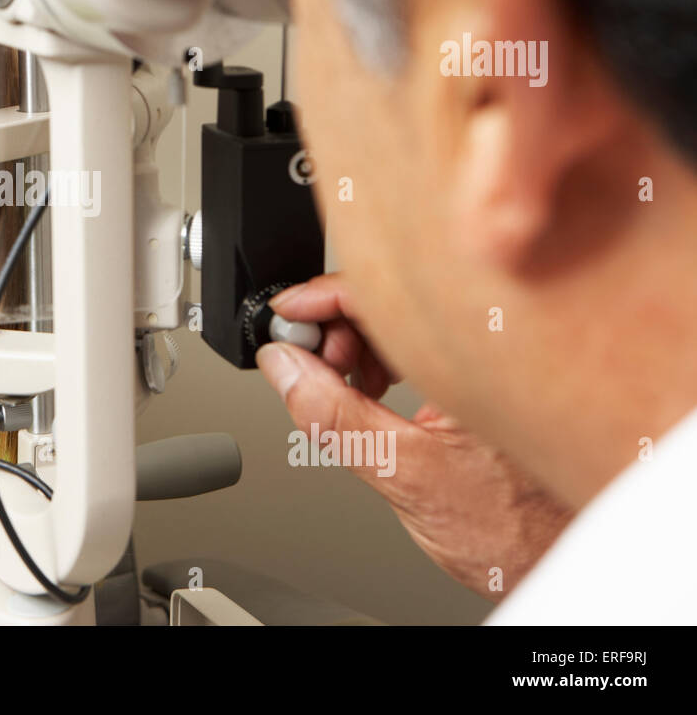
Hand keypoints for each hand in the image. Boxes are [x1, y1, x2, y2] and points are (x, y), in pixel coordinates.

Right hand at [255, 272, 575, 602]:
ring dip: (357, 348)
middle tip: (311, 367)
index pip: (382, 292)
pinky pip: (422, 341)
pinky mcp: (486, 371)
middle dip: (336, 330)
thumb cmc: (522, 528)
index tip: (284, 317)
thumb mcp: (406, 472)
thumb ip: (334, 416)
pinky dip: (384, 360)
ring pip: (402, 321)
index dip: (321, 298)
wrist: (568, 561)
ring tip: (345, 388)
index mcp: (482, 350)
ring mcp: (491, 356)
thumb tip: (285, 368)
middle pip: (389, 300)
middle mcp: (493, 342)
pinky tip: (375, 389)